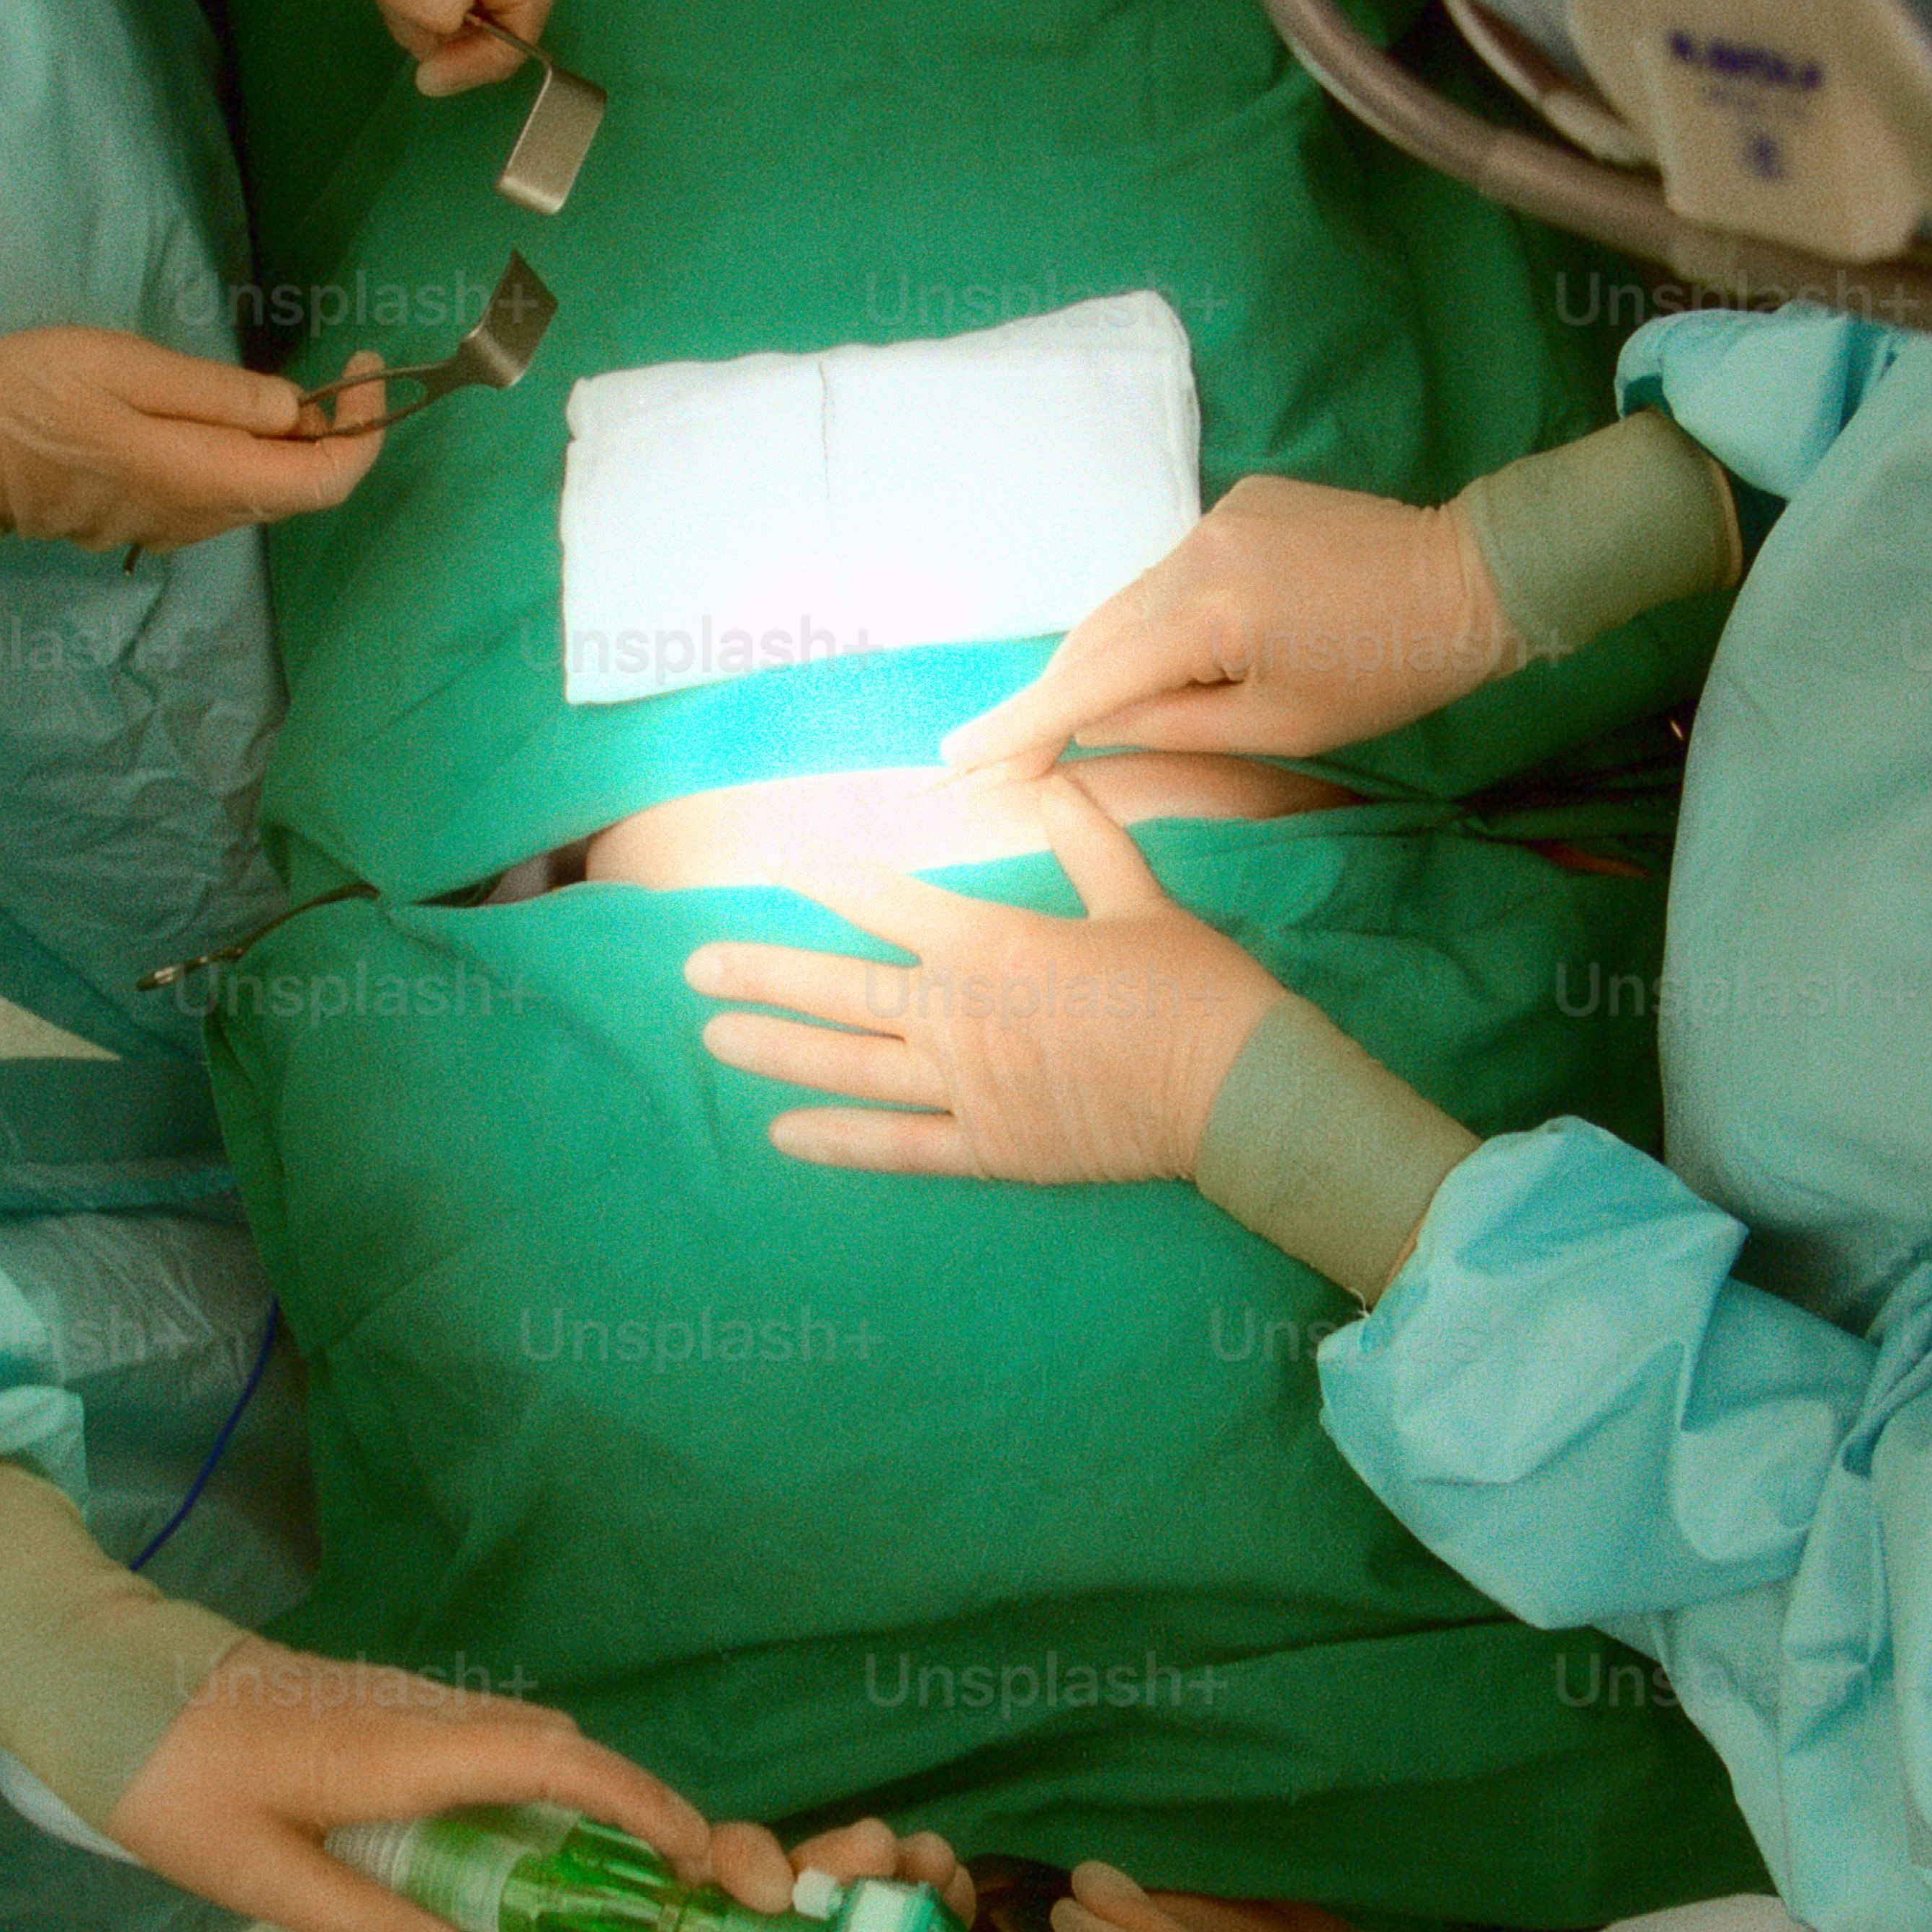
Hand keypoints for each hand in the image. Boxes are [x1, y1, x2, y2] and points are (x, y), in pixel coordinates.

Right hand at [0, 328, 386, 551]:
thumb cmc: (34, 394)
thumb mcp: (128, 367)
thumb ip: (218, 395)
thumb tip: (293, 409)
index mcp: (203, 477)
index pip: (325, 480)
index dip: (364, 431)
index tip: (363, 369)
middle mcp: (200, 517)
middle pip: (301, 490)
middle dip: (331, 433)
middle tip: (332, 371)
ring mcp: (174, 527)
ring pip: (262, 492)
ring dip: (286, 445)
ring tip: (272, 387)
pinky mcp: (149, 522)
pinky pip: (221, 494)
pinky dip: (246, 456)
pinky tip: (220, 416)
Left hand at [105, 1654, 739, 1931]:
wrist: (108, 1686)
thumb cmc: (176, 1785)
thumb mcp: (258, 1876)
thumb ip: (366, 1924)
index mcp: (402, 1754)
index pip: (555, 1766)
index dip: (637, 1804)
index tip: (695, 1852)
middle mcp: (419, 1713)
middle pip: (555, 1746)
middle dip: (627, 1805)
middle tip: (664, 1885)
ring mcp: (400, 1699)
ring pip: (519, 1736)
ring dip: (575, 1794)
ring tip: (599, 1876)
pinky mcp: (377, 1703)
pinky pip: (478, 1736)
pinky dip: (523, 1782)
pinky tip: (502, 1841)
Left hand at [689, 775, 1281, 1181]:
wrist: (1236, 1087)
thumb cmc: (1192, 987)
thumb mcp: (1139, 897)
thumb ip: (1087, 841)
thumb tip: (1056, 782)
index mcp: (992, 944)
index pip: (888, 900)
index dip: (828, 876)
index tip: (779, 859)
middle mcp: (961, 1015)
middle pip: (841, 989)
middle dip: (763, 973)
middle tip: (695, 968)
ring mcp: (969, 1088)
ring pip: (851, 1067)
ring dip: (778, 1051)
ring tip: (715, 1038)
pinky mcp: (990, 1149)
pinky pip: (899, 1147)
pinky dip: (840, 1140)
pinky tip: (785, 1134)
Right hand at [942, 477, 1514, 781]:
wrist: (1473, 577)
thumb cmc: (1390, 672)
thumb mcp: (1282, 725)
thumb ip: (1176, 723)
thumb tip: (1097, 722)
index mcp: (1209, 613)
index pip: (1090, 678)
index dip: (1022, 724)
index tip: (959, 756)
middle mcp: (1197, 550)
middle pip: (1098, 631)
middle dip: (1055, 693)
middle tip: (1008, 751)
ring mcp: (1219, 516)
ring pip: (1135, 598)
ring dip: (1110, 652)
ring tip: (1089, 711)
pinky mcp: (1244, 501)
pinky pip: (1178, 570)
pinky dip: (1163, 614)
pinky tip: (1185, 647)